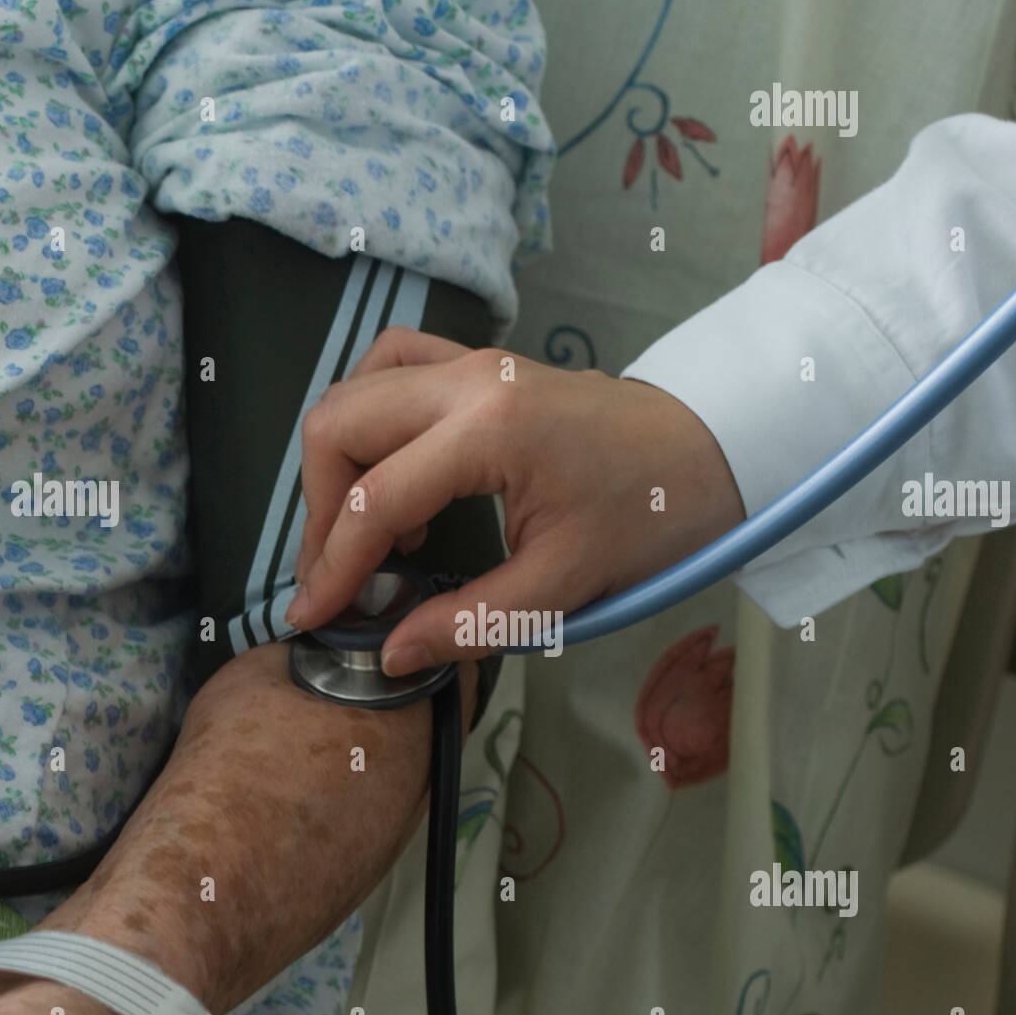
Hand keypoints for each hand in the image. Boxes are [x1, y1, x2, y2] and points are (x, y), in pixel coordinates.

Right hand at [285, 328, 744, 673]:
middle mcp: (467, 381)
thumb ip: (472, 622)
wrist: (704, 450)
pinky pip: (389, 366)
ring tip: (368, 532)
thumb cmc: (649, 514)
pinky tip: (391, 470)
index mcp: (490, 432)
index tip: (311, 616)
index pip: (375, 499)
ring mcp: (469, 361)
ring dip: (337, 463)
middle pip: (337, 425)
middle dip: (318, 510)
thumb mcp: (565, 584)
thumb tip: (392, 653)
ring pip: (352, 390)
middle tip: (338, 576)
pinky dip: (367, 418)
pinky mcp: (475, 363)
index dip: (332, 567)